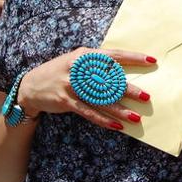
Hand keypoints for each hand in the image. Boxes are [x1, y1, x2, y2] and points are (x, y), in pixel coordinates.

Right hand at [17, 47, 154, 131]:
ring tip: (136, 116)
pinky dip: (103, 120)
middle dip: (129, 90)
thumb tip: (122, 67)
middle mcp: (78, 69)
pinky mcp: (66, 101)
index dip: (133, 58)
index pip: (113, 55)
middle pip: (109, 80)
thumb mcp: (76, 60)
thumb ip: (96, 62)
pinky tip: (117, 126)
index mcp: (84, 55)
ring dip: (120, 110)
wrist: (31, 86)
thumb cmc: (60, 71)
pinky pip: (89, 112)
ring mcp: (71, 86)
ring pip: (101, 99)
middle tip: (146, 96)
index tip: (151, 61)